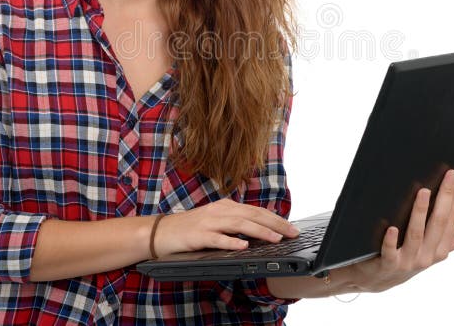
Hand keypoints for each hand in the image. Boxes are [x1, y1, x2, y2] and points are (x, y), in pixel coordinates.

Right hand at [153, 198, 299, 256]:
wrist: (161, 232)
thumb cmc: (191, 229)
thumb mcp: (216, 221)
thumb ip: (236, 223)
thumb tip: (261, 230)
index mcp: (226, 206)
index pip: (256, 211)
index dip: (275, 219)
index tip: (291, 227)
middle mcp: (220, 211)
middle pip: (252, 215)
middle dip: (275, 224)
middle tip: (292, 232)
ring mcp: (208, 222)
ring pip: (239, 224)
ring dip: (259, 231)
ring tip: (275, 238)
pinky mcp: (198, 235)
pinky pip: (217, 238)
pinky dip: (231, 242)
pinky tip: (243, 246)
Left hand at [344, 169, 453, 292]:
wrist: (379, 280)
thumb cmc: (408, 259)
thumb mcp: (435, 251)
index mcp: (440, 249)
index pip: (453, 218)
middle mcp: (427, 255)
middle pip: (439, 223)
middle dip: (446, 196)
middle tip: (450, 174)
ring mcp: (408, 260)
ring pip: (416, 234)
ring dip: (420, 213)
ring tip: (423, 192)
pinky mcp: (388, 264)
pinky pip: (390, 252)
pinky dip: (391, 240)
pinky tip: (392, 228)